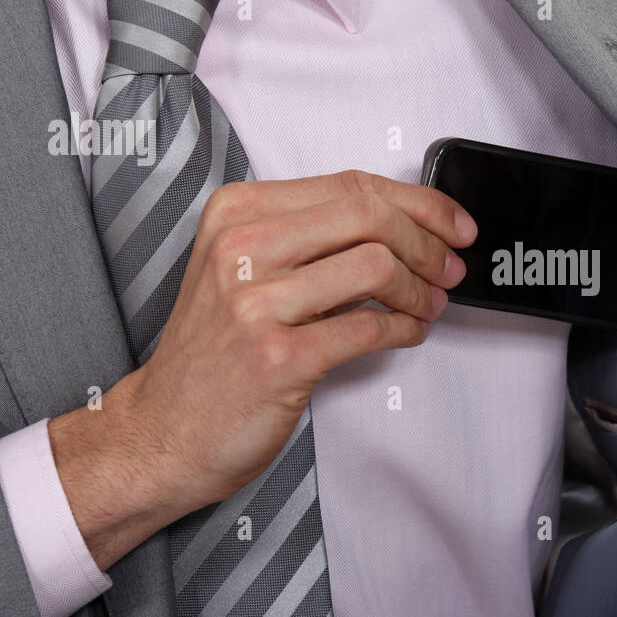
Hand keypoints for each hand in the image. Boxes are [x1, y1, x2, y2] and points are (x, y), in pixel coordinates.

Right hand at [49, 170, 476, 568]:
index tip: (453, 224)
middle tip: (450, 268)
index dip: (419, 203)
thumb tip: (406, 223)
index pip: (351, 186)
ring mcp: (255, 303)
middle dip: (429, 242)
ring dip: (422, 289)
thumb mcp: (245, 270)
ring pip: (376, 266)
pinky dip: (405, 328)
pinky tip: (409, 332)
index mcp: (237, 212)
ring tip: (429, 305)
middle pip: (370, 217)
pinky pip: (369, 327)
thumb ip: (312, 238)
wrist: (163, 430)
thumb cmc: (215, 352)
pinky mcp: (276, 357)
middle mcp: (241, 248)